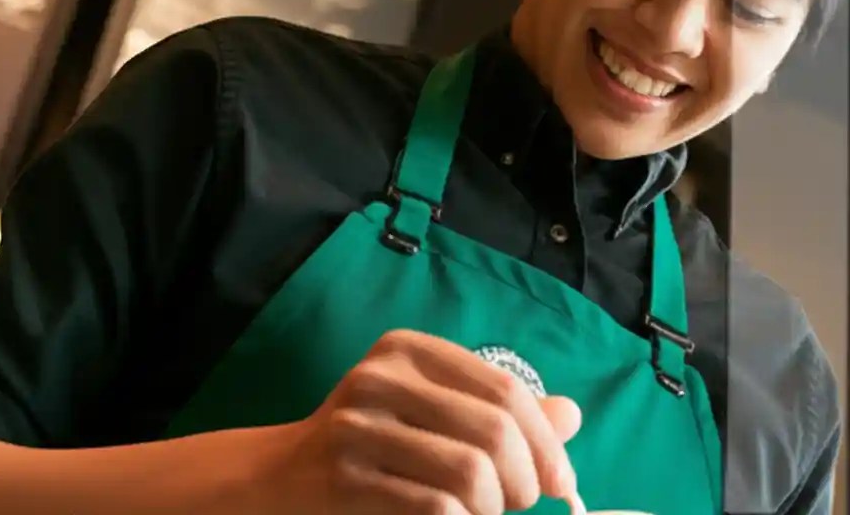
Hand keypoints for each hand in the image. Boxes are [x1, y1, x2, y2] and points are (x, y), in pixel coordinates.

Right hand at [256, 329, 581, 514]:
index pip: (504, 390)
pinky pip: (436, 508)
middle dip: (524, 481)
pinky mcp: (345, 480)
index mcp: (409, 351)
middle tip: (518, 504)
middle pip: (494, 431)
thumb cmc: (373, 445)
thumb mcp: (432, 411)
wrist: (279, 480)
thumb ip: (499, 412)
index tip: (561, 482)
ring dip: (492, 509)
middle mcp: (381, 379)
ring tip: (481, 513)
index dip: (545, 441)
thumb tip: (570, 415)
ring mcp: (358, 429)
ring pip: (470, 474)